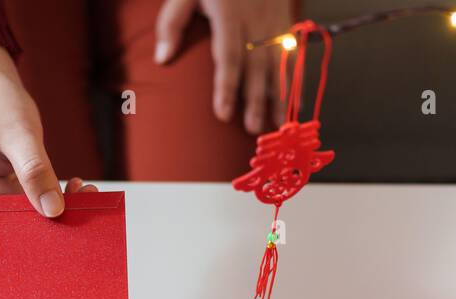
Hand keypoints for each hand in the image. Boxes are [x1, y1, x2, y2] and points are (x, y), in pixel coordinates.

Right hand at [0, 46, 94, 215]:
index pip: (8, 225)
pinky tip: (76, 186)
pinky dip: (57, 194)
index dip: (39, 230)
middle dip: (54, 219)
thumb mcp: (19, 135)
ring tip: (86, 192)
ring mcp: (0, 192)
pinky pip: (37, 198)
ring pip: (33, 211)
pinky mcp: (14, 185)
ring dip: (61, 206)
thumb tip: (53, 210)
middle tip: (87, 203)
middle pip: (22, 223)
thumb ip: (35, 172)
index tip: (71, 223)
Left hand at [155, 0, 294, 134]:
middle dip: (254, 99)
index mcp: (228, 12)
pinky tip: (293, 103)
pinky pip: (291, 55)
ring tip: (274, 124)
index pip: (228, 55)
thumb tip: (162, 58)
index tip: (223, 113)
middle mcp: (255, 19)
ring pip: (277, 63)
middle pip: (255, 65)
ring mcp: (274, 19)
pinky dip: (293, 81)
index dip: (226, 86)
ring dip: (277, 96)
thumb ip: (173, 22)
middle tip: (252, 129)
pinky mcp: (286, 20)